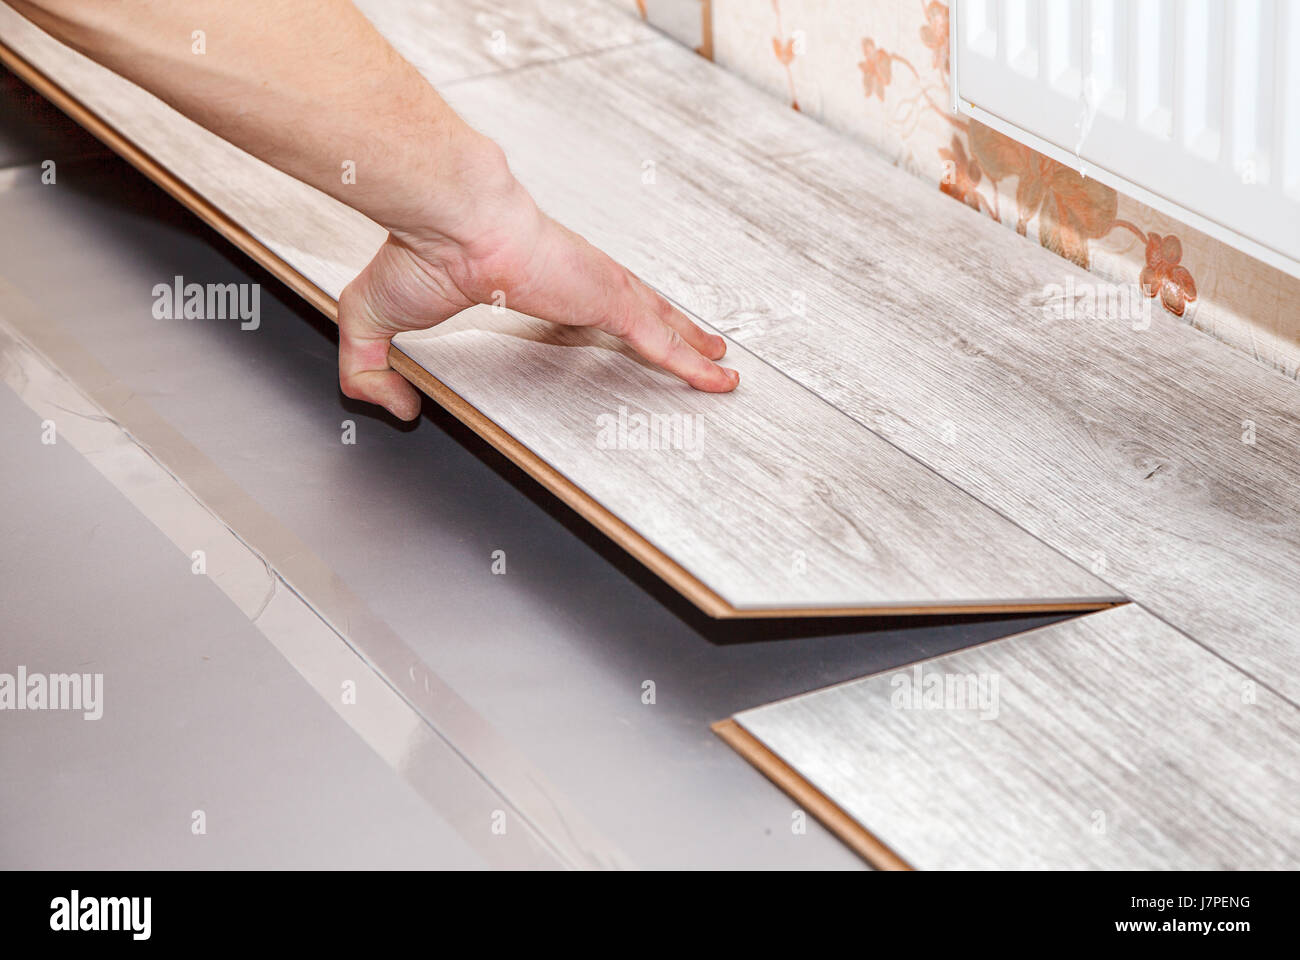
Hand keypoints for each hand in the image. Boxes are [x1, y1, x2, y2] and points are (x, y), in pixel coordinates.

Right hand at [338, 141, 738, 420]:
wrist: (448, 219)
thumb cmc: (419, 252)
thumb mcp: (376, 321)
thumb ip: (371, 369)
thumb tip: (396, 407)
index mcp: (525, 286)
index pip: (571, 309)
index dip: (592, 323)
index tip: (603, 337)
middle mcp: (570, 284)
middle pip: (631, 312)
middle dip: (664, 329)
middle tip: (692, 348)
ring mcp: (595, 290)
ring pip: (658, 324)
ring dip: (689, 342)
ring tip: (718, 360)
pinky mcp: (610, 299)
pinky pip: (661, 339)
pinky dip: (691, 360)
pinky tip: (716, 377)